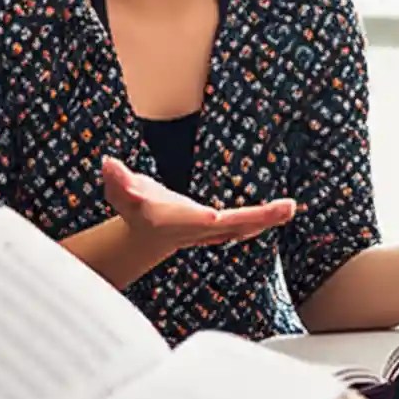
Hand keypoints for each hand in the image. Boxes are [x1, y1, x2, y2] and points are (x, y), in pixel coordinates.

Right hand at [101, 157, 295, 254]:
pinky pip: (245, 222)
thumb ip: (117, 180)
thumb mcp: (122, 194)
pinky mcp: (220, 226)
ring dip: (266, 218)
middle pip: (231, 225)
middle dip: (256, 218)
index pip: (193, 221)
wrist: (147, 235)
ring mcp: (212, 230)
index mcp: (178, 221)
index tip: (215, 217)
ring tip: (289, 208)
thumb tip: (109, 164)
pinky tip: (283, 211)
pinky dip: (262, 217)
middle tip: (285, 208)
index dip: (203, 221)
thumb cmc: (135, 209)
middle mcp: (200, 229)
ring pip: (243, 226)